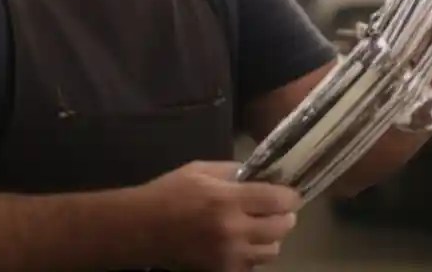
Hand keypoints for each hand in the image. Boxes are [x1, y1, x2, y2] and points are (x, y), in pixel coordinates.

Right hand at [137, 161, 300, 271]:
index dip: (290, 195)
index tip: (289, 192)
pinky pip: (253, 266)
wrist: (141, 228)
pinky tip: (243, 243)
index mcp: (228, 200)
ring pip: (272, 251)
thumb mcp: (201, 170)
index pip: (278, 200)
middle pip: (282, 227)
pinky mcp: (222, 271)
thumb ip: (234, 171)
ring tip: (261, 227)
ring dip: (272, 237)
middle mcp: (233, 230)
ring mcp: (229, 256)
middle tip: (278, 209)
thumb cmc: (170, 193)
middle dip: (285, 215)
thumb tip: (262, 175)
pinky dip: (253, 254)